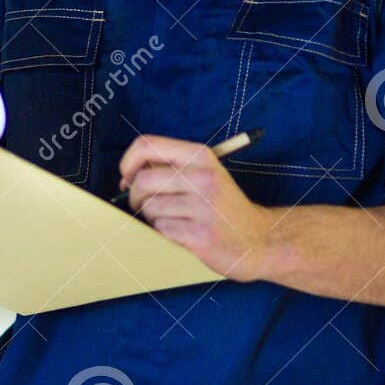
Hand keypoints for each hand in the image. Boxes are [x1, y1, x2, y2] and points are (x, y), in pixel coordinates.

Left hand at [118, 134, 280, 279]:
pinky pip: (162, 230)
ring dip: (153, 219)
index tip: (127, 178)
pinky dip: (166, 234)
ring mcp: (204, 206)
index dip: (127, 162)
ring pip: (149, 208)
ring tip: (175, 220)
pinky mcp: (201, 235)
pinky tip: (184, 234)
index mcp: (200, 155)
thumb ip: (168, 167)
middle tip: (146, 206)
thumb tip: (127, 176)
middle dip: (135, 197)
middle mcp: (203, 177)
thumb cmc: (222, 206)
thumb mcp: (203, 173)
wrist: (258, 240)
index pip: (147, 145)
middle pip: (142, 181)